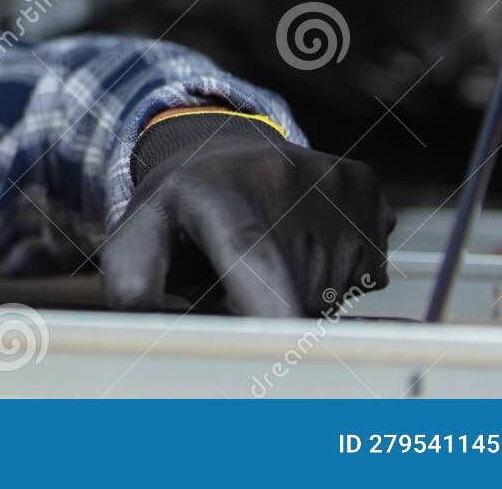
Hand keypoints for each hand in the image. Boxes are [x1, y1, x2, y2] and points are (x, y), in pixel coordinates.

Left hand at [99, 110, 396, 317]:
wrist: (219, 149)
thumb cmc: (176, 214)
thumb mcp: (137, 240)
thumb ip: (134, 285)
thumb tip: (143, 328)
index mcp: (212, 191)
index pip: (253, 258)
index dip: (270, 312)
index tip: (279, 351)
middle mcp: (278, 173)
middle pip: (296, 299)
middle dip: (270, 315)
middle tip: (238, 285)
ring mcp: (327, 177)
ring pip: (333, 294)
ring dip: (302, 298)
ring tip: (266, 259)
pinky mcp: (362, 183)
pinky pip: (367, 271)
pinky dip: (338, 275)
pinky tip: (301, 242)